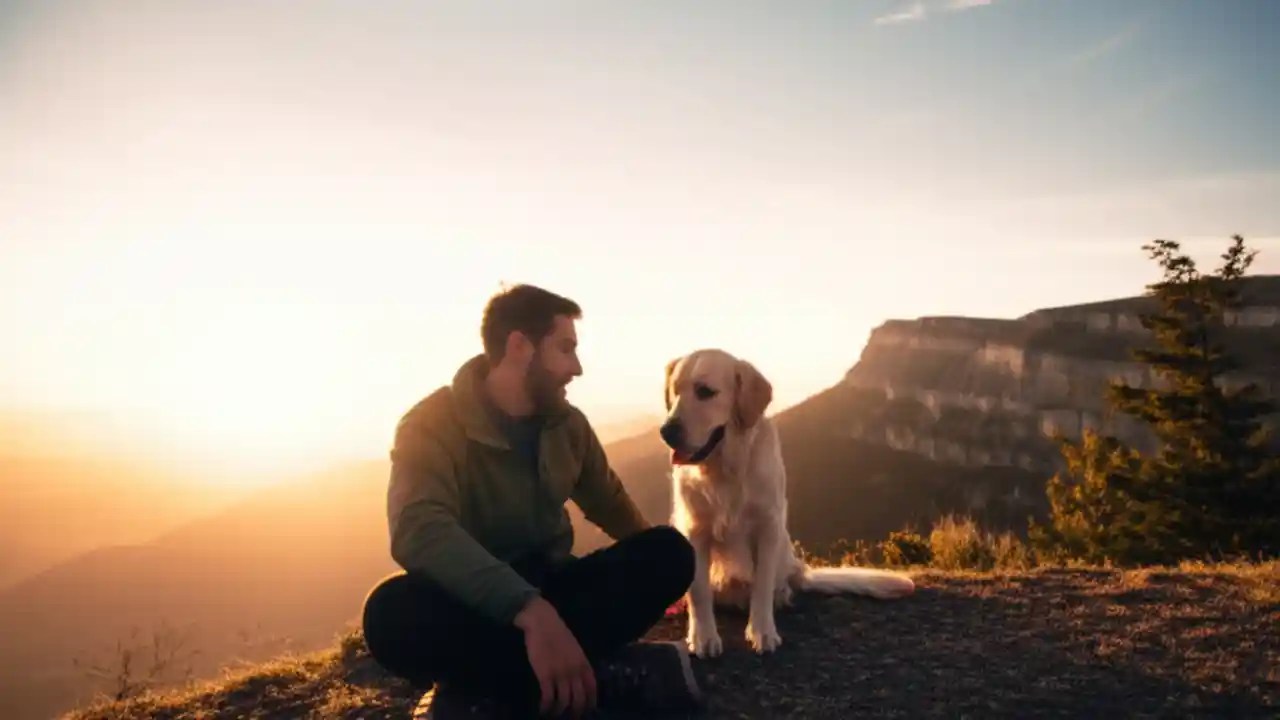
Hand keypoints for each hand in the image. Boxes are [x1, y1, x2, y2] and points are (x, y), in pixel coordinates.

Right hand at [514, 596, 596, 716]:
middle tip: (571, 717)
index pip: (592, 687)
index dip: (591, 701)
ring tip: (553, 714)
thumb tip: (579, 678)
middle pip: (580, 698)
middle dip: (576, 711)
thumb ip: (578, 663)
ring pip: (564, 701)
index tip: (588, 709)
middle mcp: (574, 670)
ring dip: (559, 711)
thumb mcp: (575, 647)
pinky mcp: (545, 675)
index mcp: (583, 663)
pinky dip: (546, 706)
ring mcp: (560, 674)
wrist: (542, 622)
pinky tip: (542, 709)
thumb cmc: (557, 632)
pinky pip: (548, 697)